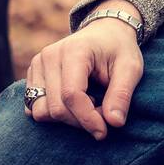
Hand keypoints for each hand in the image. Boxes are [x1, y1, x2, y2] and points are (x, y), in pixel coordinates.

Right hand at [24, 17, 142, 139]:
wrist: (105, 32)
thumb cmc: (119, 50)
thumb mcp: (130, 67)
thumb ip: (122, 94)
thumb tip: (114, 123)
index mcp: (75, 50)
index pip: (72, 95)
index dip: (87, 118)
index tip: (103, 131)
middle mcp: (50, 56)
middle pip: (56, 107)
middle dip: (80, 120)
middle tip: (102, 115)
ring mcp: (38, 64)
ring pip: (41, 111)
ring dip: (66, 119)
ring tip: (89, 105)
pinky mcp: (33, 74)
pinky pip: (33, 107)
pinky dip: (54, 113)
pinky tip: (74, 103)